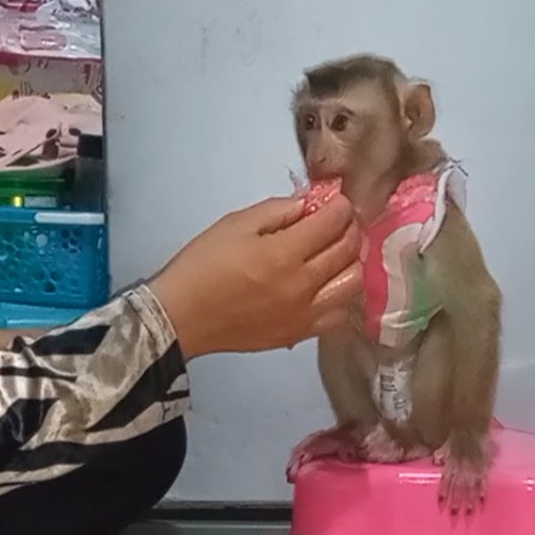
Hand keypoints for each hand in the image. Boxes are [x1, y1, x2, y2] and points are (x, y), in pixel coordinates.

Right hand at [148, 195, 360, 357]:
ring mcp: (305, 313)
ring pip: (352, 283)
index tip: (337, 200)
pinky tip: (331, 284)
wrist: (182, 317)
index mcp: (285, 253)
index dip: (341, 206)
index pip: (332, 222)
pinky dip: (342, 294)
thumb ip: (277, 211)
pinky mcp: (299, 334)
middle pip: (348, 250)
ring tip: (338, 252)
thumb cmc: (202, 266)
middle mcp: (303, 284)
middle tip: (341, 221)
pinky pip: (338, 314)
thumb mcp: (235, 224)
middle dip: (350, 228)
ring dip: (352, 261)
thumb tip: (309, 205)